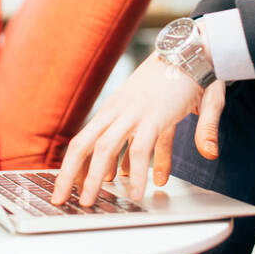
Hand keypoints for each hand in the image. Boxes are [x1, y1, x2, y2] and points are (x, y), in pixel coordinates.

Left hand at [50, 52, 227, 206]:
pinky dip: (136, 173)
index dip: (73, 165)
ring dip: (95, 178)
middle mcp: (118, 111)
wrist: (193, 51)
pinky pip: (140, 149)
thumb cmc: (175, 81)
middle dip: (69, 174)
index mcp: (113, 109)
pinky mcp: (155, 115)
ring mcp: (134, 112)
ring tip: (91, 202)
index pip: (84, 140)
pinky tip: (136, 192)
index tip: (67, 187)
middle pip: (82, 145)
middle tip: (61, 199)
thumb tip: (147, 176)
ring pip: (105, 149)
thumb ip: (158, 148)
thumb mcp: (159, 116)